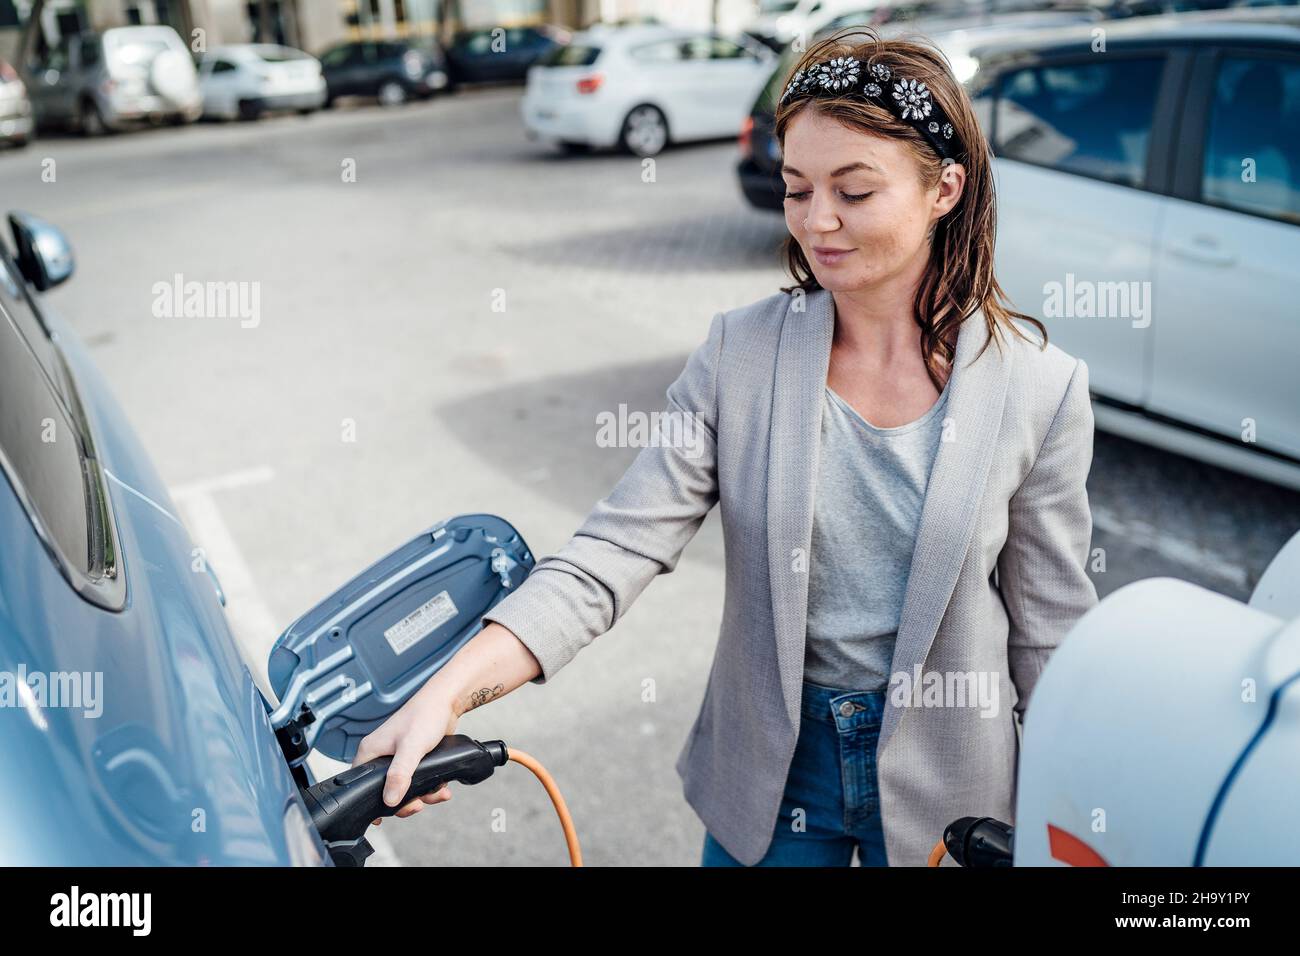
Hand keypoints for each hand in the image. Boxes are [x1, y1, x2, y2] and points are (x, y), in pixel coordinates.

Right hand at [352, 680, 460, 824]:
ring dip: (421, 795)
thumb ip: (400, 774)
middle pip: (385, 791)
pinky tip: (441, 787)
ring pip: (403, 788)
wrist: (446, 702)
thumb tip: (389, 800)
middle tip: (418, 805)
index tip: (385, 816)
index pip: (361, 784)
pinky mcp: (412, 759)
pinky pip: (416, 781)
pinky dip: (428, 786)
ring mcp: (396, 758)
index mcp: (371, 752)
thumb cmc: (424, 716)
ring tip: (437, 793)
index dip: (371, 802)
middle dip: (404, 802)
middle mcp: (381, 756)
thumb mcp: (411, 748)